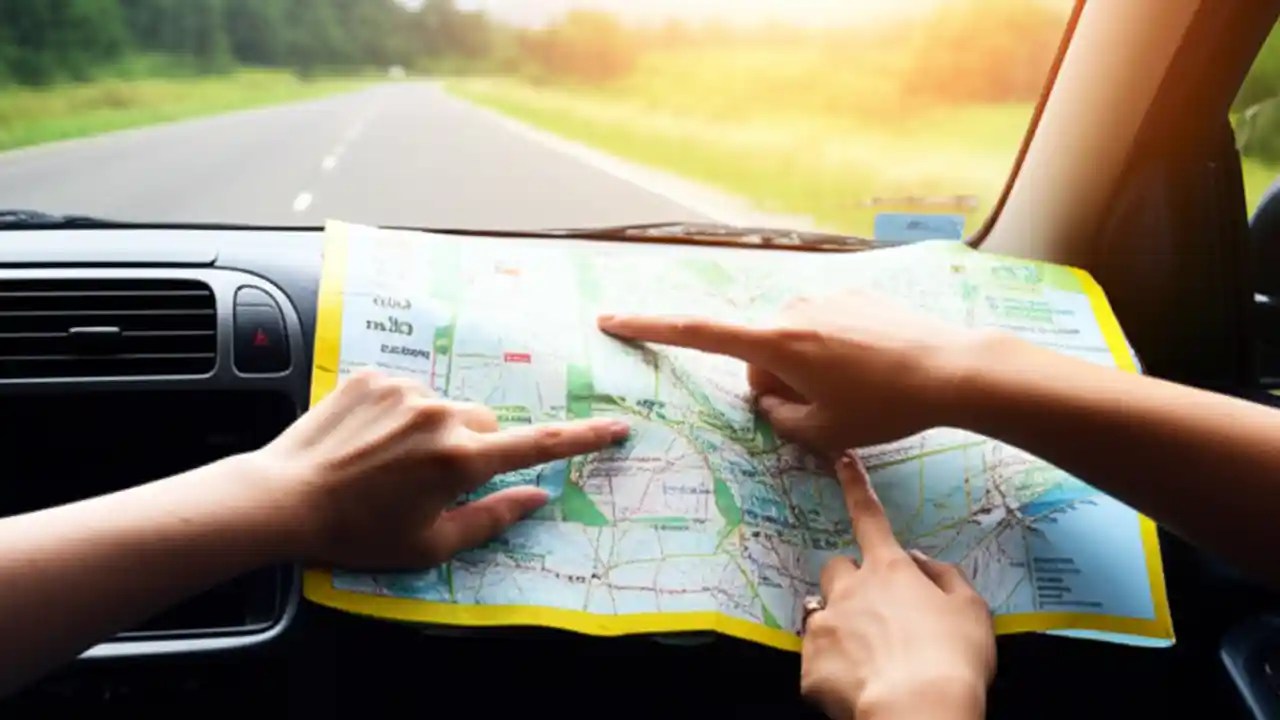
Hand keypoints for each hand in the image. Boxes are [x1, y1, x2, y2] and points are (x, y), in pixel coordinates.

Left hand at [251, 370, 628, 568]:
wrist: (282, 498)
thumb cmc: (357, 532)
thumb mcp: (430, 544)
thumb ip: (492, 518)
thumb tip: (537, 498)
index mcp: (460, 460)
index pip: (538, 445)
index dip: (582, 439)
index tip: (616, 426)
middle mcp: (440, 415)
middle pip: (486, 425)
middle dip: (475, 449)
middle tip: (435, 482)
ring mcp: (406, 390)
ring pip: (447, 408)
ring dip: (434, 430)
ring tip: (389, 463)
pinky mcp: (374, 375)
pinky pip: (410, 391)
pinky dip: (401, 414)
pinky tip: (369, 441)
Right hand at [598, 291, 985, 452]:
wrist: (951, 369)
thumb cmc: (884, 406)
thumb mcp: (821, 431)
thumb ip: (777, 415)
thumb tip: (767, 395)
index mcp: (775, 342)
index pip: (697, 334)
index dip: (649, 329)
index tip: (610, 319)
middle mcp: (792, 309)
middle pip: (757, 353)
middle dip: (776, 382)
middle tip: (824, 409)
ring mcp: (824, 298)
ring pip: (791, 341)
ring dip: (806, 367)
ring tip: (857, 389)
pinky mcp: (853, 294)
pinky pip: (823, 328)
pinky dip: (834, 351)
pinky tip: (872, 368)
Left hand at [801, 452, 994, 719]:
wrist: (917, 710)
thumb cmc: (954, 660)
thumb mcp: (971, 611)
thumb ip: (944, 577)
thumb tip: (923, 562)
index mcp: (890, 571)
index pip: (869, 518)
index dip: (856, 487)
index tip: (841, 459)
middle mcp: (850, 590)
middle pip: (836, 570)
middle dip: (850, 584)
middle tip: (876, 615)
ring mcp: (824, 626)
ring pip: (821, 614)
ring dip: (841, 628)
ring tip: (870, 659)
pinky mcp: (809, 666)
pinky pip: (817, 662)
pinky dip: (834, 672)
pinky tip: (860, 688)